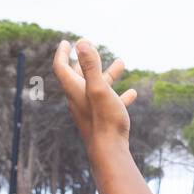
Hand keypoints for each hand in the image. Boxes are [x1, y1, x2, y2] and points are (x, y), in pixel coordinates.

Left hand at [53, 37, 137, 153]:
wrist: (110, 152)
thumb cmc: (104, 120)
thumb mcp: (99, 88)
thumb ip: (91, 65)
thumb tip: (82, 42)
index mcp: (75, 90)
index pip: (61, 67)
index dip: (62, 53)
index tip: (66, 42)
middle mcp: (79, 99)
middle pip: (79, 76)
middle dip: (86, 61)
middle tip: (90, 48)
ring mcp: (90, 110)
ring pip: (97, 87)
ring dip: (108, 74)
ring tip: (121, 62)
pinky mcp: (102, 120)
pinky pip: (109, 102)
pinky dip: (119, 94)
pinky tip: (132, 93)